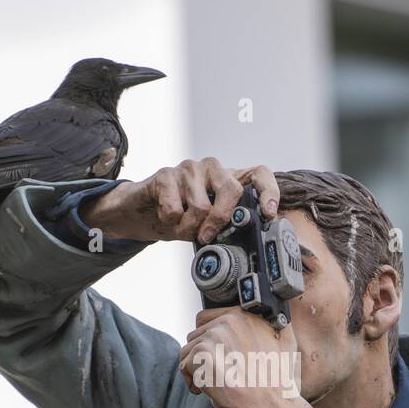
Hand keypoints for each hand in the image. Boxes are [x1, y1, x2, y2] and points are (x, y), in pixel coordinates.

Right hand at [80, 158, 279, 244]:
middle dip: (219, 220)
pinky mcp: (166, 174)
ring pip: (201, 205)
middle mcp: (212, 169)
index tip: (268, 213)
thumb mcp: (207, 225)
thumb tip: (243, 239)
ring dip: (188, 227)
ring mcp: (189, 169)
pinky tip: (165, 218)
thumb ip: (225, 226)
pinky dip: (170, 222)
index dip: (268, 191)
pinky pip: (175, 208)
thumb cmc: (179, 217)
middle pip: (231, 189)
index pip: (258, 174)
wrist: (140, 213)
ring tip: (180, 227)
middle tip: (205, 236)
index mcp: (228, 179)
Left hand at [177, 307, 316, 407]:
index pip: (207, 317)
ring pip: (188, 349)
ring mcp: (214, 336)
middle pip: (196, 334)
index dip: (210, 340)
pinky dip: (191, 381)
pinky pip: (184, 364)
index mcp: (246, 314)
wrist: (273, 406)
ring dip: (196, 368)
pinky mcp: (202, 354)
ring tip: (214, 383)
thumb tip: (264, 315)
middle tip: (219, 373)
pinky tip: (207, 390)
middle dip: (203, 355)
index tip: (220, 357)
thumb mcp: (285, 341)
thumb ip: (270, 323)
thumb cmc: (278, 381)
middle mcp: (229, 321)